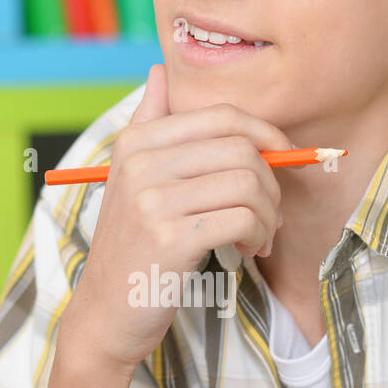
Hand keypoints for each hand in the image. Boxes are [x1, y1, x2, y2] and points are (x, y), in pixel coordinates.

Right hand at [63, 62, 292, 370]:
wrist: (106, 314)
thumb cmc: (132, 249)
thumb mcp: (130, 181)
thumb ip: (149, 124)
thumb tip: (158, 72)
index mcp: (135, 143)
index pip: (223, 116)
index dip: (266, 135)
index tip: (281, 160)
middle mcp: (140, 164)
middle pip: (242, 148)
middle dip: (272, 182)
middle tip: (269, 213)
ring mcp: (152, 201)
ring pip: (248, 184)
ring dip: (269, 215)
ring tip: (258, 236)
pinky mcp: (169, 239)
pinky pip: (243, 219)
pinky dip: (258, 235)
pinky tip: (248, 250)